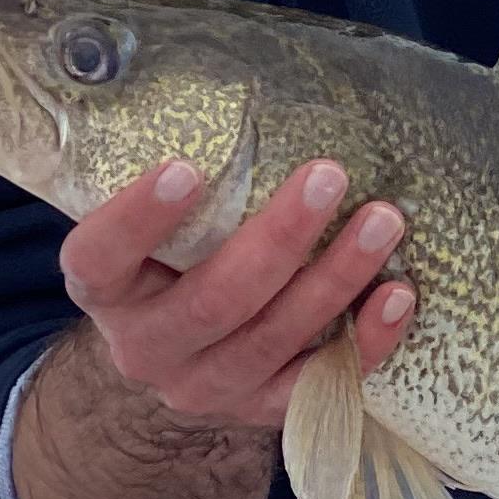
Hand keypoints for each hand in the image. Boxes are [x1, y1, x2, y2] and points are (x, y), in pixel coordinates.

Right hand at [59, 157, 415, 424]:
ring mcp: (206, 386)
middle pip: (213, 301)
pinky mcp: (261, 410)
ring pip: (273, 340)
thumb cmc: (170, 259)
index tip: (185, 168)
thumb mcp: (151, 227)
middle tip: (329, 176)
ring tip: (383, 221)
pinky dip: (366, 342)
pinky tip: (399, 295)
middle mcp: (146, 347)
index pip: (100, 257)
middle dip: (279, 239)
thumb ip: (179, 184)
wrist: (177, 354)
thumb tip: (250, 88)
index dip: (137, 219)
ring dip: (335, 279)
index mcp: (104, 290)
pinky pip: (319, 384)